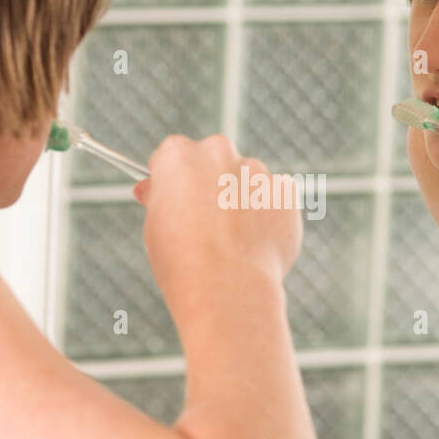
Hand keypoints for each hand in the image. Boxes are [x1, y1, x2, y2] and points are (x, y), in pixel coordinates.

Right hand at [134, 134, 302, 311]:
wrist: (226, 286)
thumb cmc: (182, 261)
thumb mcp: (155, 227)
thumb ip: (160, 199)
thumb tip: (152, 190)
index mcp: (179, 156)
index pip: (173, 156)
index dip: (173, 180)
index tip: (175, 199)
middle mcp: (218, 153)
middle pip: (213, 158)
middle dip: (210, 181)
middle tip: (206, 220)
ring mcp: (256, 171)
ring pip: (248, 178)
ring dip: (242, 197)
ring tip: (234, 240)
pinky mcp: (285, 191)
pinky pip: (276, 197)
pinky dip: (270, 214)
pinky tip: (257, 242)